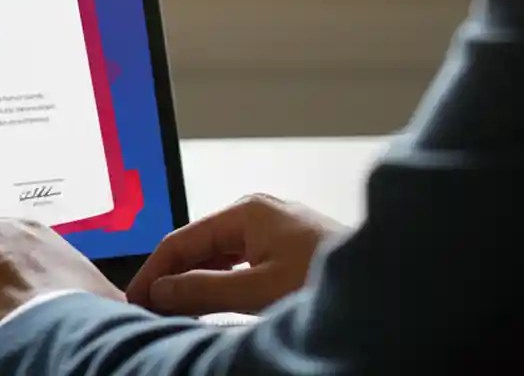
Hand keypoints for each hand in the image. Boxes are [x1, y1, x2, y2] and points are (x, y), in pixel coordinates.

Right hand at [126, 194, 343, 315]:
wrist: (390, 281)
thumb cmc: (329, 279)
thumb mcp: (258, 291)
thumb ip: (205, 290)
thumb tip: (160, 291)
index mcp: (246, 211)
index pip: (181, 240)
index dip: (153, 273)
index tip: (133, 302)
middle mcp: (257, 212)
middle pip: (198, 246)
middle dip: (172, 279)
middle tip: (149, 312)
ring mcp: (274, 229)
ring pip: (218, 256)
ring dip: (196, 283)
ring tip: (173, 313)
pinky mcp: (287, 248)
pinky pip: (240, 264)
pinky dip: (220, 284)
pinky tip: (211, 305)